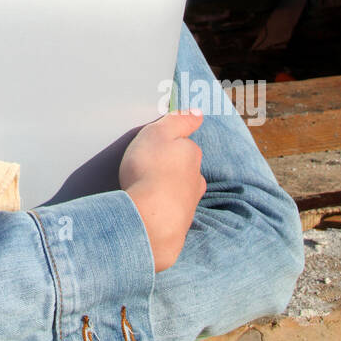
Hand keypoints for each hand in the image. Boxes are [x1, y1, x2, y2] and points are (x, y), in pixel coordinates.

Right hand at [119, 110, 206, 272]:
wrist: (149, 219)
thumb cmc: (150, 171)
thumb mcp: (159, 133)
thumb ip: (178, 121)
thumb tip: (198, 113)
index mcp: (192, 155)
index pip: (184, 145)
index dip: (167, 146)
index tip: (151, 150)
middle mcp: (196, 181)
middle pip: (183, 172)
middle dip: (168, 171)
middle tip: (145, 171)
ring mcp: (189, 205)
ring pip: (178, 194)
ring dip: (164, 193)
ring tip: (143, 193)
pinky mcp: (177, 227)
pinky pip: (168, 215)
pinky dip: (159, 213)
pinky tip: (146, 213)